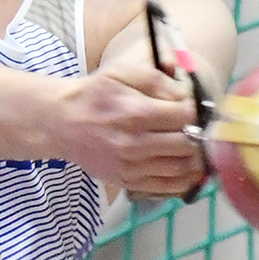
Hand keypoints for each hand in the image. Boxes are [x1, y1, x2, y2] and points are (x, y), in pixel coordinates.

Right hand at [60, 62, 204, 195]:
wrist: (61, 123)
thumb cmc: (94, 95)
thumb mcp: (121, 73)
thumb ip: (156, 78)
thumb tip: (184, 94)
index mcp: (136, 112)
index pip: (185, 115)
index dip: (194, 110)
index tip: (190, 108)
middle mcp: (135, 143)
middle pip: (187, 143)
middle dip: (197, 134)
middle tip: (196, 129)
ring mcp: (131, 166)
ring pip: (181, 168)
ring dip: (195, 159)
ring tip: (196, 148)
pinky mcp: (127, 181)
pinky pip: (166, 187)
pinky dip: (184, 180)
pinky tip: (188, 169)